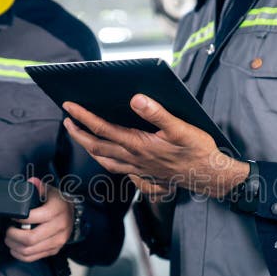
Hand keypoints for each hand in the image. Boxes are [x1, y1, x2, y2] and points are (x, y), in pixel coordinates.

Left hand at [5, 177, 73, 262]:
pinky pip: (34, 257)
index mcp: (57, 210)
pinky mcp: (54, 249)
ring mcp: (57, 240)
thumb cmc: (58, 202)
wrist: (72, 214)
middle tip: (7, 231)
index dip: (17, 219)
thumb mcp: (49, 191)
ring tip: (9, 239)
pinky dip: (21, 255)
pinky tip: (15, 248)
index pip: (32, 218)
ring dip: (14, 246)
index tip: (11, 217)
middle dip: (13, 236)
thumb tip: (31, 182)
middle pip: (30, 238)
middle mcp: (59, 227)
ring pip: (30, 250)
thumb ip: (38, 186)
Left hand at [63, 94, 248, 198]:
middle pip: (96, 146)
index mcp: (139, 145)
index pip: (103, 129)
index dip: (84, 117)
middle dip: (78, 132)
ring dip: (88, 147)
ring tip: (79, 135)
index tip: (70, 106)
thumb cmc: (197, 151)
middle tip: (66, 120)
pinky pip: (116, 168)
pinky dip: (103, 160)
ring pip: (104, 159)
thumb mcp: (181, 128)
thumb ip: (158, 113)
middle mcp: (134, 158)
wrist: (209, 176)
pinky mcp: (143, 173)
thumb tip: (136, 100)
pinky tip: (103, 155)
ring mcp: (137, 168)